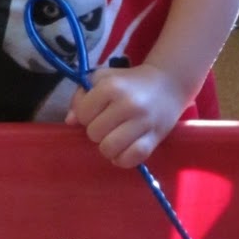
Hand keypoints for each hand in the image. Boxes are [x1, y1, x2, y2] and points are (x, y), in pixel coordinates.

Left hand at [66, 63, 186, 167]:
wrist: (168, 84)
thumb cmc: (129, 82)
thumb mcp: (102, 79)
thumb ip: (81, 96)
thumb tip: (70, 121)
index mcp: (111, 86)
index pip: (83, 114)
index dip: (85, 115)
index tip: (97, 110)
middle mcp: (128, 104)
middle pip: (94, 134)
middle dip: (97, 131)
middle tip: (108, 124)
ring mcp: (143, 122)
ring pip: (109, 149)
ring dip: (108, 147)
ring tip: (114, 138)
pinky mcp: (155, 138)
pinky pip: (131, 159)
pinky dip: (123, 159)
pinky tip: (123, 150)